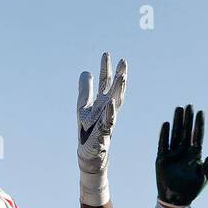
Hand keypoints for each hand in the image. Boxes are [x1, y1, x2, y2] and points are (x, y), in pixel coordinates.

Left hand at [76, 52, 125, 205]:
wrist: (88, 153)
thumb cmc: (87, 130)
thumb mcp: (83, 107)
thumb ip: (85, 90)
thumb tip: (85, 71)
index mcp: (102, 102)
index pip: (105, 82)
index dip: (106, 68)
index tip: (106, 53)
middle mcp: (108, 109)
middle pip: (115, 89)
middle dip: (119, 76)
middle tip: (124, 61)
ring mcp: (107, 119)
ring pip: (116, 102)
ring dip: (119, 89)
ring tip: (122, 76)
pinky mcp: (104, 132)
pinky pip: (108, 120)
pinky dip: (109, 112)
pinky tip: (110, 102)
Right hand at [156, 105, 207, 207]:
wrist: (177, 199)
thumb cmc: (192, 187)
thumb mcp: (205, 173)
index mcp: (194, 154)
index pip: (197, 136)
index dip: (199, 125)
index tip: (201, 112)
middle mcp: (183, 152)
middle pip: (186, 132)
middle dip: (188, 119)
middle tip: (189, 105)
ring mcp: (172, 154)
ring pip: (175, 134)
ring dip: (177, 122)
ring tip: (178, 109)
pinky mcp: (162, 159)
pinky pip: (163, 144)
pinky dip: (164, 135)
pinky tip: (166, 124)